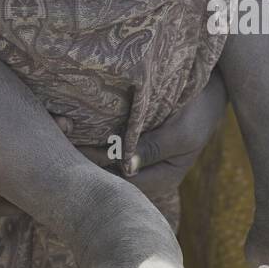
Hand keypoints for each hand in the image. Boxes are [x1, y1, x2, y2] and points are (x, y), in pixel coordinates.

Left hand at [68, 70, 227, 200]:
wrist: (209, 86)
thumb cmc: (199, 110)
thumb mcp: (182, 132)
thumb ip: (154, 148)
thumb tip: (126, 166)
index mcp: (159, 179)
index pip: (120, 181)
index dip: (96, 164)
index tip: (75, 144)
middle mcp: (142, 171)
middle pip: (106, 170)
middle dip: (80, 153)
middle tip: (59, 127)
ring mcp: (134, 154)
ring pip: (101, 154)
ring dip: (80, 139)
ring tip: (59, 121)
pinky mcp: (128, 135)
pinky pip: (103, 138)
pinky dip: (88, 129)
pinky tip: (71, 116)